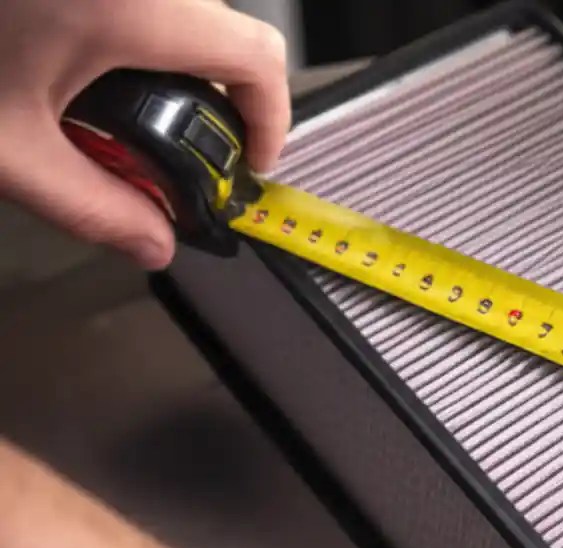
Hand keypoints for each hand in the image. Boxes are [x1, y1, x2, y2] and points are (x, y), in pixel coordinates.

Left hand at [0, 0, 290, 268]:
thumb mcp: (8, 149)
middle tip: (180, 145)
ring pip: (184, 8)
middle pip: (224, 30)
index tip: (249, 160)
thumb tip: (154, 245)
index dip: (272, 117)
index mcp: (135, 10)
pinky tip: (80, 61)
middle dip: (218, 94)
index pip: (257, 57)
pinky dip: (135, 33)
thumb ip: (92, 206)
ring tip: (119, 107)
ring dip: (174, 61)